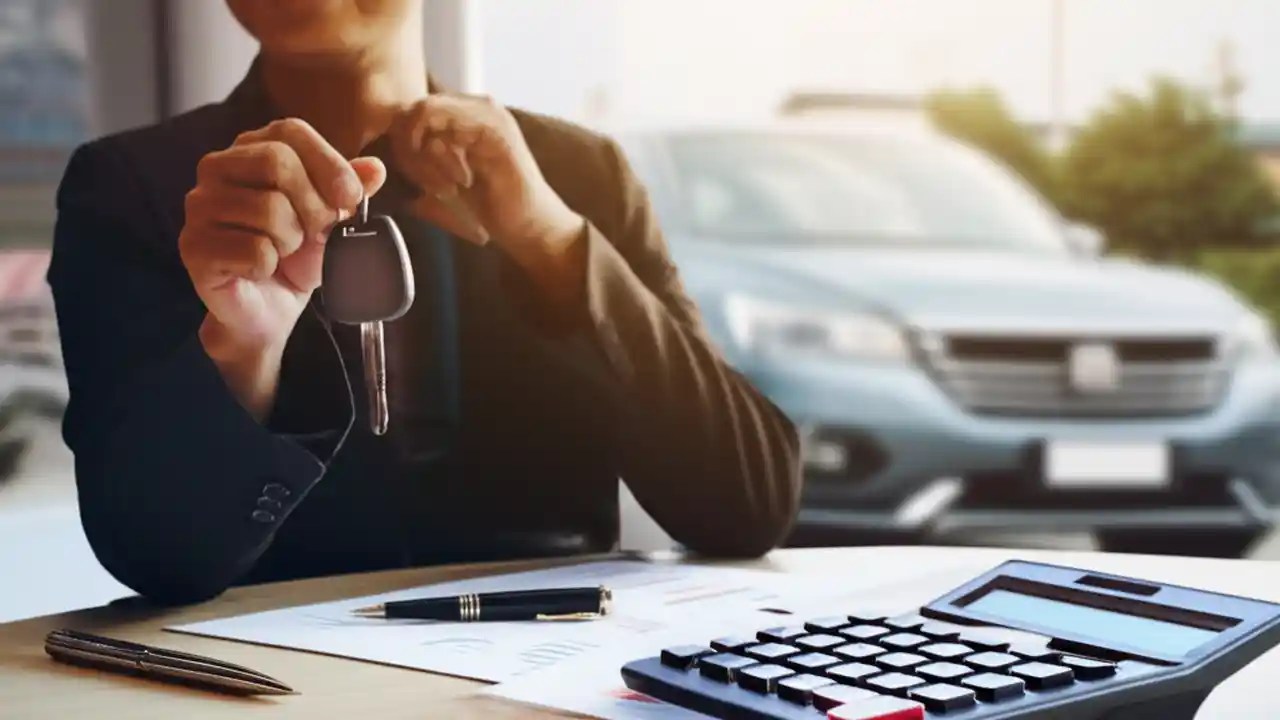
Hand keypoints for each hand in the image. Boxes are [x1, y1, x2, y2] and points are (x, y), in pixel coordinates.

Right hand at [181, 118, 386, 351]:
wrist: (269, 308)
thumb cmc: (296, 257)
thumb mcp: (332, 219)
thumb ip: (351, 190)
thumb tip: (375, 168)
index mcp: (251, 149)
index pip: (289, 131)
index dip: (328, 163)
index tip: (351, 199)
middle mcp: (217, 169)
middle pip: (276, 162)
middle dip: (314, 206)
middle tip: (320, 234)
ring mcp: (200, 206)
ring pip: (267, 208)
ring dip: (292, 241)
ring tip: (285, 252)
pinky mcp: (193, 246)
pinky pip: (252, 251)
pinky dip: (269, 266)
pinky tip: (261, 270)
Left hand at [389, 95, 584, 273]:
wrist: (531, 227)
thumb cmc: (488, 208)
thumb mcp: (441, 178)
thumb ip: (417, 159)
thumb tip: (380, 153)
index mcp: (463, 113)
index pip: (410, 111)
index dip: (402, 145)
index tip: (417, 181)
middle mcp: (475, 104)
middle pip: (412, 110)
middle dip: (409, 151)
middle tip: (429, 186)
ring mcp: (487, 113)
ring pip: (423, 116)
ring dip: (425, 159)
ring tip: (446, 187)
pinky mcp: (495, 129)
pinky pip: (444, 132)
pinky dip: (443, 163)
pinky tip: (461, 184)